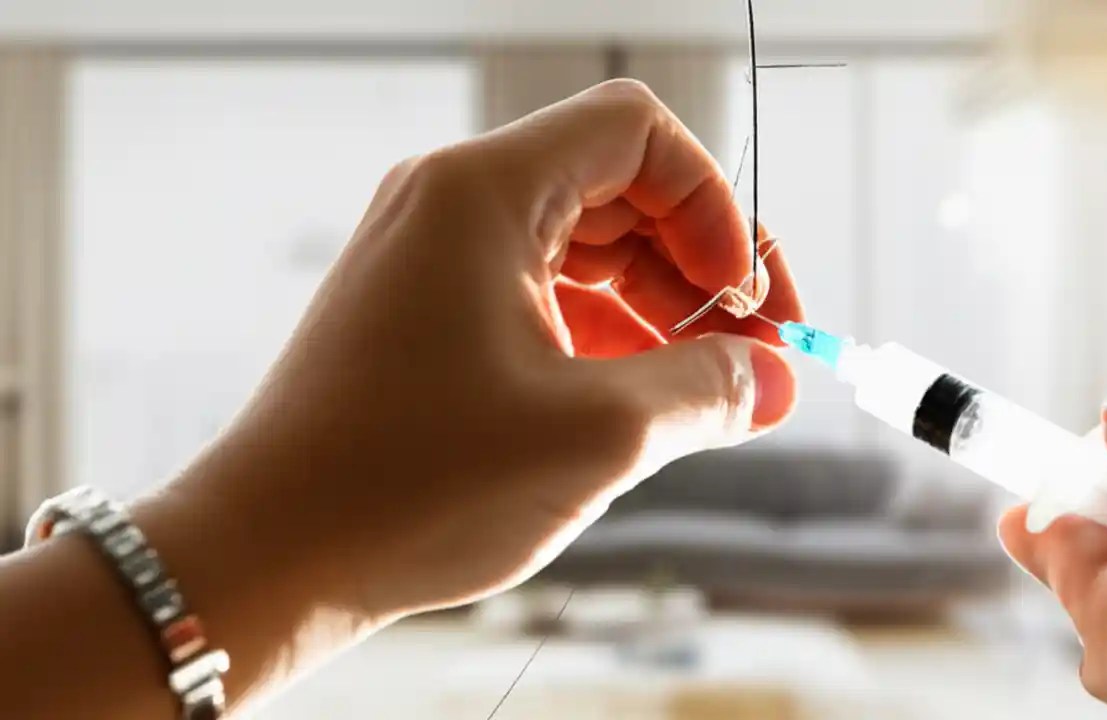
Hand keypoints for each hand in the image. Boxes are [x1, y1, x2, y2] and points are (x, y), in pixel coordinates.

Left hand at [151, 78, 802, 625]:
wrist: (268, 557)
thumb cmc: (412, 485)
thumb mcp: (597, 435)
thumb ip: (708, 390)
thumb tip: (777, 379)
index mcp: (483, 193)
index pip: (638, 133)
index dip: (716, 206)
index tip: (744, 301)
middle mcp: (452, 205)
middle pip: (619, 189)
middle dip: (700, 268)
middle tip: (755, 355)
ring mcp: (435, 261)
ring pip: (584, 249)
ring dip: (658, 310)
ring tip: (709, 391)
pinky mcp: (428, 317)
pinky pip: (542, 297)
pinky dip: (604, 337)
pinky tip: (643, 401)